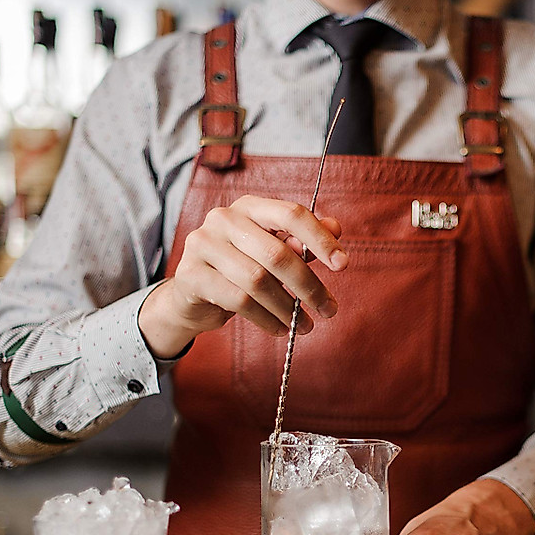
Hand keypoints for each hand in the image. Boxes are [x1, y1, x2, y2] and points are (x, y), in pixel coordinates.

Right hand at [138, 195, 347, 359]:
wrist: (193, 294)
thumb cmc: (239, 267)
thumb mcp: (272, 252)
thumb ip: (299, 241)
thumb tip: (336, 228)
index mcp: (249, 206)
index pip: (290, 214)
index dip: (320, 239)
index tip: (343, 265)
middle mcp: (223, 219)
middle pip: (276, 253)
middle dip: (309, 286)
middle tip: (328, 309)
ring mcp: (203, 245)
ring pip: (258, 280)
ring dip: (287, 309)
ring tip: (305, 325)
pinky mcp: (191, 275)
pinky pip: (238, 301)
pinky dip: (266, 319)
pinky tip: (279, 328)